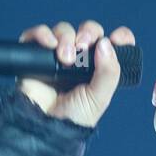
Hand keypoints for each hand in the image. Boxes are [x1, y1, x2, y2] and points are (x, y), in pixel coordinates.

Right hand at [16, 20, 134, 128]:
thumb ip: (108, 73)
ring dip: (66, 38)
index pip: (112, 44)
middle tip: (84, 47)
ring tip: (65, 59)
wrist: (44, 126)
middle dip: (89, 33)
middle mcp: (79, 59)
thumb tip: (106, 44)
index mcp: (98, 68)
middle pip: (88, 31)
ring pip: (64, 30)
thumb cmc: (73, 117)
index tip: (118, 38)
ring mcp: (57, 55)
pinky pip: (39, 34)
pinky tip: (49, 45)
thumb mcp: (99, 98)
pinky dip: (43, 34)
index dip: (119, 37)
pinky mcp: (36, 55)